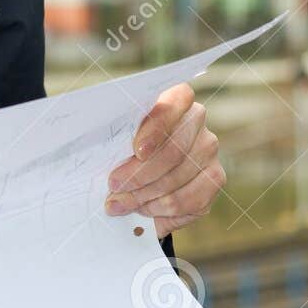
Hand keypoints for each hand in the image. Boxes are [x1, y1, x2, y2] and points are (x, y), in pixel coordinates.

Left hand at [104, 82, 223, 238]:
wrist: (140, 172)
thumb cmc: (123, 145)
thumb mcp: (116, 134)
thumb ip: (114, 138)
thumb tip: (93, 152)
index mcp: (175, 98)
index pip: (176, 101)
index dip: (158, 127)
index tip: (136, 151)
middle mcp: (197, 120)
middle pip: (175, 150)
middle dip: (141, 174)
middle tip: (115, 187)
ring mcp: (208, 149)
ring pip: (180, 178)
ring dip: (146, 195)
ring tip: (122, 202)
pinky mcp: (215, 178)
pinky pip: (191, 201)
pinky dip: (163, 209)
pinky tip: (144, 209)